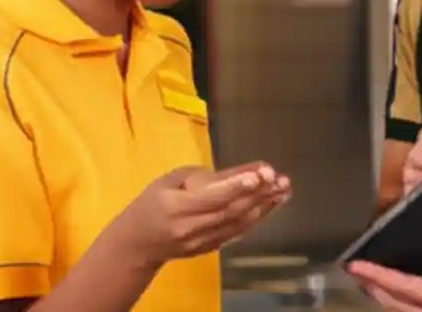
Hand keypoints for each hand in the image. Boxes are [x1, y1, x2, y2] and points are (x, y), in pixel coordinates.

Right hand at [111, 162, 290, 266]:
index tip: (258, 175)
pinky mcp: (212, 248)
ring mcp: (203, 242)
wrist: (138, 244)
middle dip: (258, 194)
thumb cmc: (151, 204)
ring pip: (239, 223)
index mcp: (176, 208)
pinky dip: (257, 216)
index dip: (236, 187)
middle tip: (280, 178)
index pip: (210, 198)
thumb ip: (200, 178)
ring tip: (284, 188)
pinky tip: (272, 203)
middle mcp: (191, 228)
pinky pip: (238, 231)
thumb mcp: (168, 181)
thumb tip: (235, 175)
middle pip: (230, 211)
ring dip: (264, 205)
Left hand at [348, 231, 421, 311]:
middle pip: (400, 303)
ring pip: (408, 310)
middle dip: (376, 288)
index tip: (360, 266)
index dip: (382, 277)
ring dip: (386, 296)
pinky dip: (404, 301)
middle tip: (355, 271)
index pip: (409, 288)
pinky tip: (401, 292)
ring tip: (369, 280)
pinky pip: (421, 310)